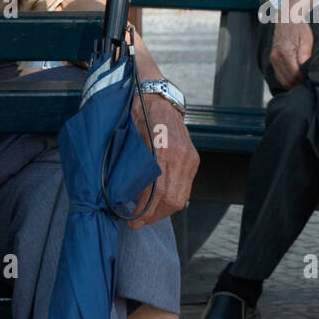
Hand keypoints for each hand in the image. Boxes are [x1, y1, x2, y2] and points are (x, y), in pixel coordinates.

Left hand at [129, 92, 198, 228]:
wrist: (158, 96)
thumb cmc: (139, 114)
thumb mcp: (130, 139)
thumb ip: (132, 166)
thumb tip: (124, 196)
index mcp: (163, 150)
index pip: (158, 192)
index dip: (145, 211)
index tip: (132, 220)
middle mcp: (181, 156)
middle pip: (172, 199)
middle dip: (154, 216)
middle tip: (137, 222)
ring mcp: (190, 158)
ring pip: (181, 197)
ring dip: (164, 211)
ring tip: (148, 214)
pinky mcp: (194, 159)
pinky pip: (186, 187)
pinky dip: (173, 198)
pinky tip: (159, 201)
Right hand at [270, 20, 312, 89]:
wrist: (287, 17)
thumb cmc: (299, 27)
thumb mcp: (306, 39)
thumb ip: (305, 55)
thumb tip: (306, 70)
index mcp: (285, 53)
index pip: (295, 75)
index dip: (304, 80)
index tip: (312, 80)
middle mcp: (277, 58)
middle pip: (288, 80)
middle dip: (299, 84)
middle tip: (309, 83)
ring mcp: (273, 59)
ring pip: (283, 81)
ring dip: (293, 84)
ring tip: (303, 83)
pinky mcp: (273, 60)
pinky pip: (279, 76)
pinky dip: (287, 81)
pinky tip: (295, 80)